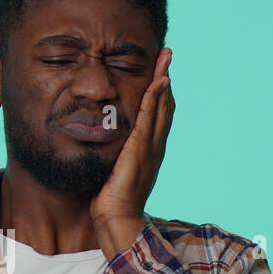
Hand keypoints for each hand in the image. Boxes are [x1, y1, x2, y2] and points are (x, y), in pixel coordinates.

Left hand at [90, 46, 174, 257]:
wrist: (117, 219)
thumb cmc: (111, 201)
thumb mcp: (114, 171)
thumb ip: (115, 156)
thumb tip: (105, 146)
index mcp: (149, 151)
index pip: (158, 115)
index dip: (160, 92)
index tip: (160, 71)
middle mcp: (155, 146)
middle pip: (165, 105)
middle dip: (166, 78)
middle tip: (167, 54)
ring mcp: (150, 148)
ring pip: (161, 107)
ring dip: (164, 80)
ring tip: (166, 58)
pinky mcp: (140, 150)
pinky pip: (149, 119)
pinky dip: (155, 99)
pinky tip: (157, 82)